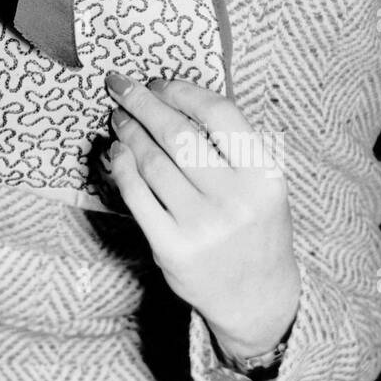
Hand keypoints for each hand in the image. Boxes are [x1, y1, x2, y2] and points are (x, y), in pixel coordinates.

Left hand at [103, 74, 300, 357]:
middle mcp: (235, 199)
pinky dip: (121, 167)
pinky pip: (136, 195)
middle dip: (142, 103)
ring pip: (152, 162)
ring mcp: (202, 226)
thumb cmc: (254, 226)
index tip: (159, 81)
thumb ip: (229, 145)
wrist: (258, 298)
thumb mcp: (261, 183)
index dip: (182, 91)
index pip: (219, 114)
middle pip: (178, 134)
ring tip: (119, 118)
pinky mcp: (171, 248)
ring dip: (129, 132)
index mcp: (264, 175)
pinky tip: (116, 152)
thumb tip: (170, 97)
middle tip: (120, 86)